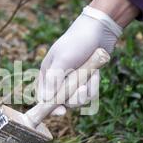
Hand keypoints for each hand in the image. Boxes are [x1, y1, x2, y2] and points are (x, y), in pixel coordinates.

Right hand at [37, 0, 137, 114]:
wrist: (99, 30)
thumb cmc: (76, 42)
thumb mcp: (63, 60)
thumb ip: (53, 80)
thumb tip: (45, 99)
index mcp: (47, 73)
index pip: (43, 97)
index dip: (50, 107)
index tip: (61, 112)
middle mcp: (58, 79)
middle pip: (61, 102)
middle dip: (73, 98)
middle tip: (81, 89)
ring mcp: (73, 81)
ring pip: (76, 100)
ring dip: (85, 92)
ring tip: (90, 77)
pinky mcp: (86, 81)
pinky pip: (88, 93)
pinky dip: (93, 85)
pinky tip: (96, 73)